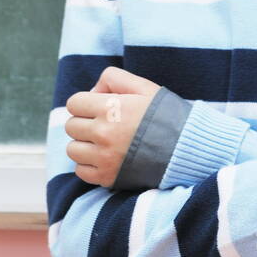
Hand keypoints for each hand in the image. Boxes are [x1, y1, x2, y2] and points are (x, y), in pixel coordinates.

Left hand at [64, 66, 161, 187]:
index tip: (98, 108)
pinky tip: (105, 158)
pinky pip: (80, 171)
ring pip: (73, 149)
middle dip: (84, 123)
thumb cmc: (165, 115)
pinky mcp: (107, 177)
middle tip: (104, 125)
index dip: (85, 104)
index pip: (74, 103)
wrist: (185, 149)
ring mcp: (104, 157)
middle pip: (71, 126)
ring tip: (104, 143)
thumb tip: (93, 90)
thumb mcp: (144, 87)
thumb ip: (114, 78)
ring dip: (84, 145)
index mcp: (109, 107)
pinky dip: (88, 165)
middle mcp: (103, 133)